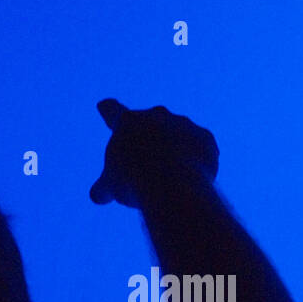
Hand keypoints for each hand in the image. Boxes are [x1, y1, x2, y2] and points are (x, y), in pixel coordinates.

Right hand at [89, 99, 219, 208]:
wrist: (170, 180)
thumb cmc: (134, 180)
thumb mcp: (112, 187)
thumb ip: (104, 188)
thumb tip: (97, 195)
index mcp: (128, 122)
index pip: (113, 112)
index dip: (109, 111)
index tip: (105, 105)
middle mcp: (156, 116)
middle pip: (152, 123)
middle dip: (151, 138)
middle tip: (149, 160)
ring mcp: (183, 124)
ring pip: (180, 136)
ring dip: (177, 150)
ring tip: (174, 176)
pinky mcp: (205, 137)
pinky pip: (203, 148)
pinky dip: (199, 159)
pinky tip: (196, 176)